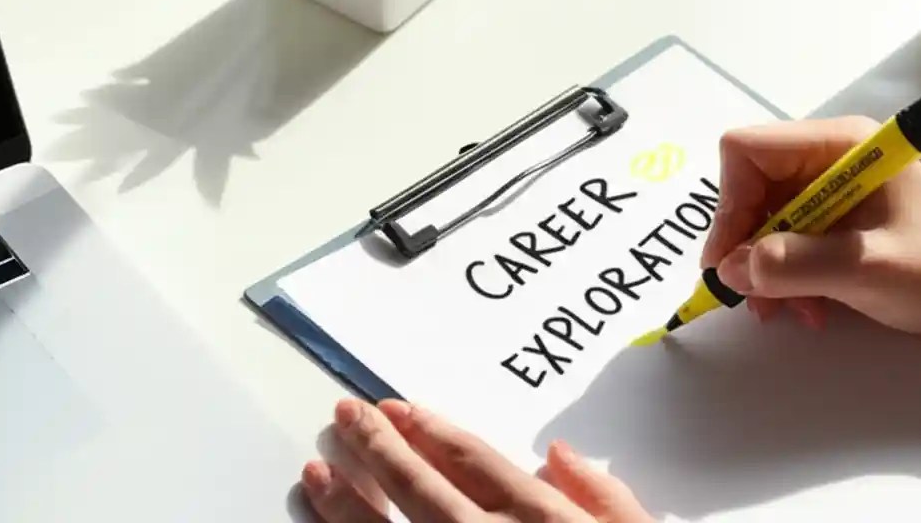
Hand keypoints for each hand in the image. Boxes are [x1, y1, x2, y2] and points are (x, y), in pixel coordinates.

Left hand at [301, 398, 653, 522]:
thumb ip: (603, 497)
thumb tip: (560, 455)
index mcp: (539, 520)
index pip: (470, 461)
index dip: (428, 430)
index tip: (395, 409)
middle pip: (417, 486)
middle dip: (376, 447)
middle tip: (344, 417)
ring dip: (346, 502)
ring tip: (317, 473)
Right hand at [700, 116, 920, 351]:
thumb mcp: (866, 267)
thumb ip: (793, 264)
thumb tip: (731, 269)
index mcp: (839, 145)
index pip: (748, 151)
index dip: (729, 204)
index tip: (730, 260)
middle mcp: (832, 161)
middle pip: (752, 190)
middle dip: (748, 245)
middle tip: (753, 298)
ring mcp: (838, 195)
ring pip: (767, 223)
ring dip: (767, 270)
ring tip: (786, 312)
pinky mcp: (845, 229)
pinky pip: (792, 245)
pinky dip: (790, 279)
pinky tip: (811, 311)